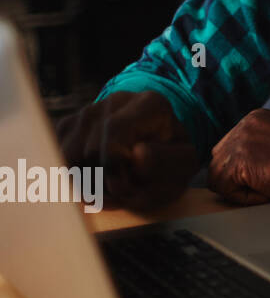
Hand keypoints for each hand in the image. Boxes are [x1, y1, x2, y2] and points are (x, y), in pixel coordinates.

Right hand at [55, 91, 197, 210]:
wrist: (155, 148)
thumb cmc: (169, 158)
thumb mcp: (184, 164)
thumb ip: (168, 162)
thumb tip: (137, 155)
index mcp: (150, 104)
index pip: (115, 130)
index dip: (114, 166)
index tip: (126, 189)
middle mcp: (116, 101)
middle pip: (91, 150)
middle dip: (104, 183)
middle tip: (124, 196)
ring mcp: (88, 111)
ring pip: (69, 157)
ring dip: (87, 185)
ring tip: (112, 191)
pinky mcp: (68, 126)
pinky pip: (57, 159)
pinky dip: (74, 179)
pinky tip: (97, 183)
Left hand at [208, 109, 269, 205]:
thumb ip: (255, 145)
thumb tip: (229, 165)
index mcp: (254, 117)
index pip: (226, 150)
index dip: (243, 171)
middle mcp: (245, 123)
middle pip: (217, 162)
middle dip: (236, 180)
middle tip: (269, 181)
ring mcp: (241, 140)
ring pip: (217, 177)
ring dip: (240, 190)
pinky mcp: (241, 160)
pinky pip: (224, 189)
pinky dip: (244, 198)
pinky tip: (269, 189)